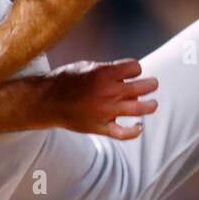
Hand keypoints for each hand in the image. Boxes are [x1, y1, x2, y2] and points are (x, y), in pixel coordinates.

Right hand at [41, 58, 158, 139]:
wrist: (46, 101)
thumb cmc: (65, 80)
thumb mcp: (86, 66)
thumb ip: (108, 70)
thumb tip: (127, 76)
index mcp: (105, 73)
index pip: (135, 68)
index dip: (136, 68)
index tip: (132, 71)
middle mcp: (108, 92)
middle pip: (142, 86)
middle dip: (150, 84)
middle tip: (152, 84)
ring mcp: (106, 111)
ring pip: (139, 109)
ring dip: (150, 105)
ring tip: (152, 104)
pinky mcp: (100, 127)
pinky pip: (124, 133)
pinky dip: (135, 131)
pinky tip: (139, 126)